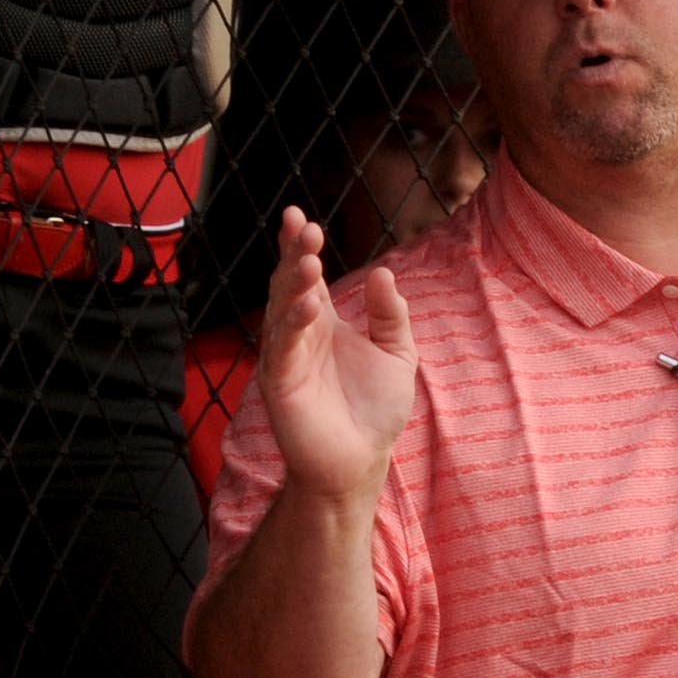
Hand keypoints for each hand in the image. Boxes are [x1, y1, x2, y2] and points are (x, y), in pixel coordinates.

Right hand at [258, 207, 416, 508]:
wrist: (361, 460)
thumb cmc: (375, 410)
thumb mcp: (396, 354)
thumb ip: (390, 315)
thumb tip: (382, 273)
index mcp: (322, 322)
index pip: (307, 276)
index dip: (299, 246)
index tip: (300, 217)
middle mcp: (299, 333)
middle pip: (288, 284)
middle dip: (292, 255)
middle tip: (302, 227)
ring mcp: (287, 357)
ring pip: (282, 310)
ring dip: (292, 284)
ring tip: (307, 260)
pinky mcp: (281, 383)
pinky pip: (283, 348)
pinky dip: (292, 325)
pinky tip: (309, 305)